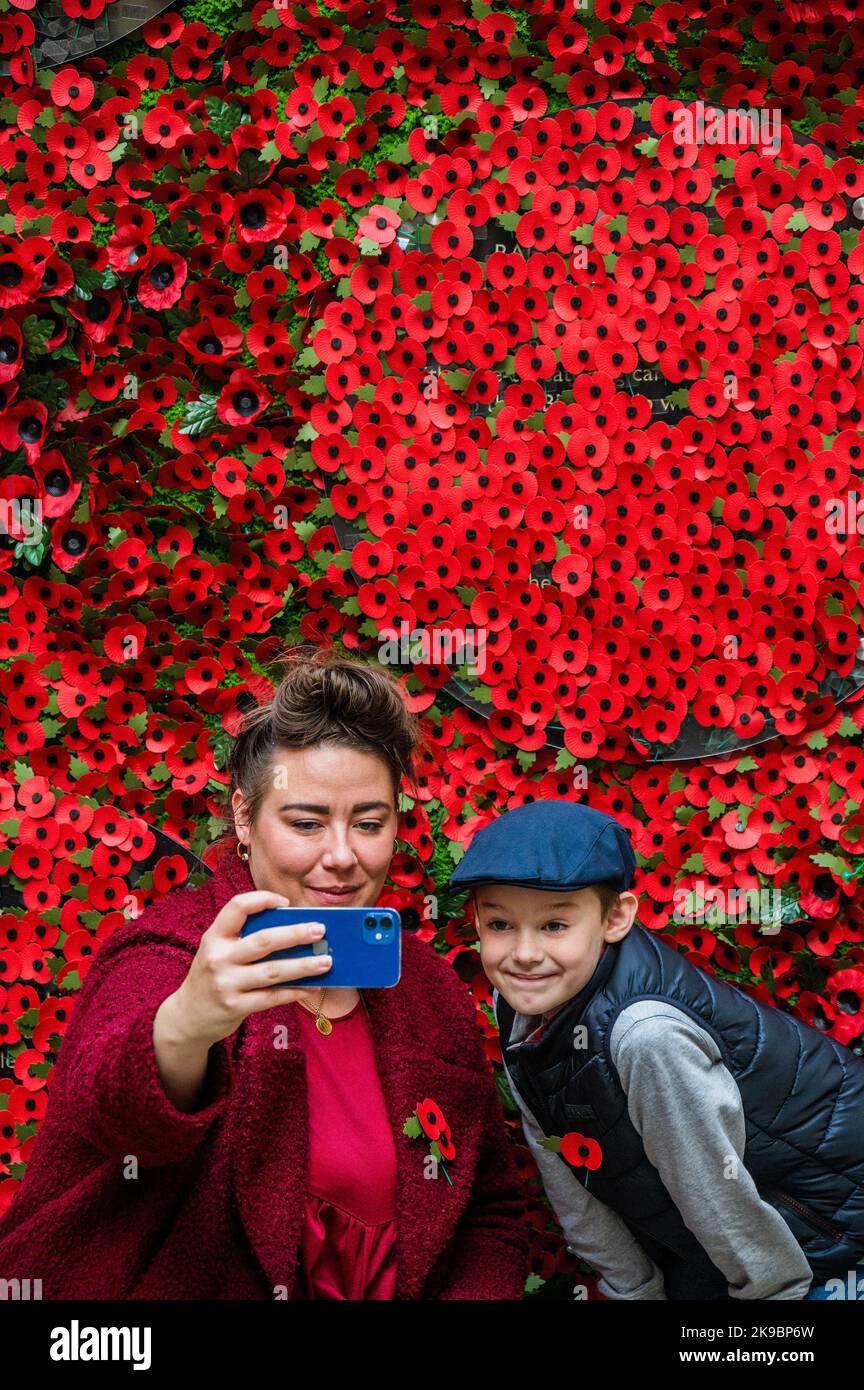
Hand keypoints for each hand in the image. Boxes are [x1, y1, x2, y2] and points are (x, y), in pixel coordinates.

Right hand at [166, 891, 331, 1047]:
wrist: (187, 1017)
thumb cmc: (212, 976)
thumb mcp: (218, 952)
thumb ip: (244, 939)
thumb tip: (294, 930)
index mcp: (214, 937)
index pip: (237, 907)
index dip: (263, 900)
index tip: (286, 903)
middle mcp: (218, 958)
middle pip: (263, 941)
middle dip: (295, 934)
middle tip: (320, 930)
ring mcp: (226, 984)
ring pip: (273, 971)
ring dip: (303, 965)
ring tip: (326, 962)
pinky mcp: (236, 1006)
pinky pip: (272, 997)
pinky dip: (295, 991)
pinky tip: (312, 987)